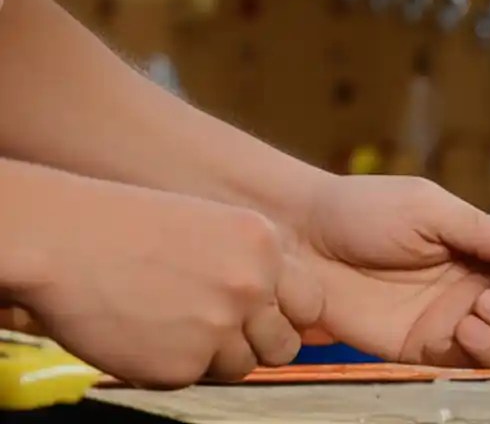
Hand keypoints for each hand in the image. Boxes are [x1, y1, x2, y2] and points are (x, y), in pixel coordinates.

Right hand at [18, 181, 322, 387]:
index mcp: (264, 246)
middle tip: (215, 328)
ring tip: (170, 323)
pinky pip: (195, 378)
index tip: (262, 314)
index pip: (310, 303)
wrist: (64, 241)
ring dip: (214, 356)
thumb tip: (278, 309)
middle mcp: (252, 287)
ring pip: (241, 366)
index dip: (286, 314)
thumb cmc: (131, 229)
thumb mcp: (213, 226)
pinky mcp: (183, 365)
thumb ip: (252, 265)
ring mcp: (219, 328)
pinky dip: (173, 365)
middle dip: (256, 343)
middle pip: (282, 344)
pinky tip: (145, 332)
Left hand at [294, 176, 489, 367]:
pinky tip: (463, 327)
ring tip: (481, 306)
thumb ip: (484, 230)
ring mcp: (453, 323)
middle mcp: (477, 289)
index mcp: (485, 251)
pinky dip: (482, 352)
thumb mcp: (428, 207)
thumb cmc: (360, 210)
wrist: (303, 240)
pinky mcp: (423, 350)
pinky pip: (472, 366)